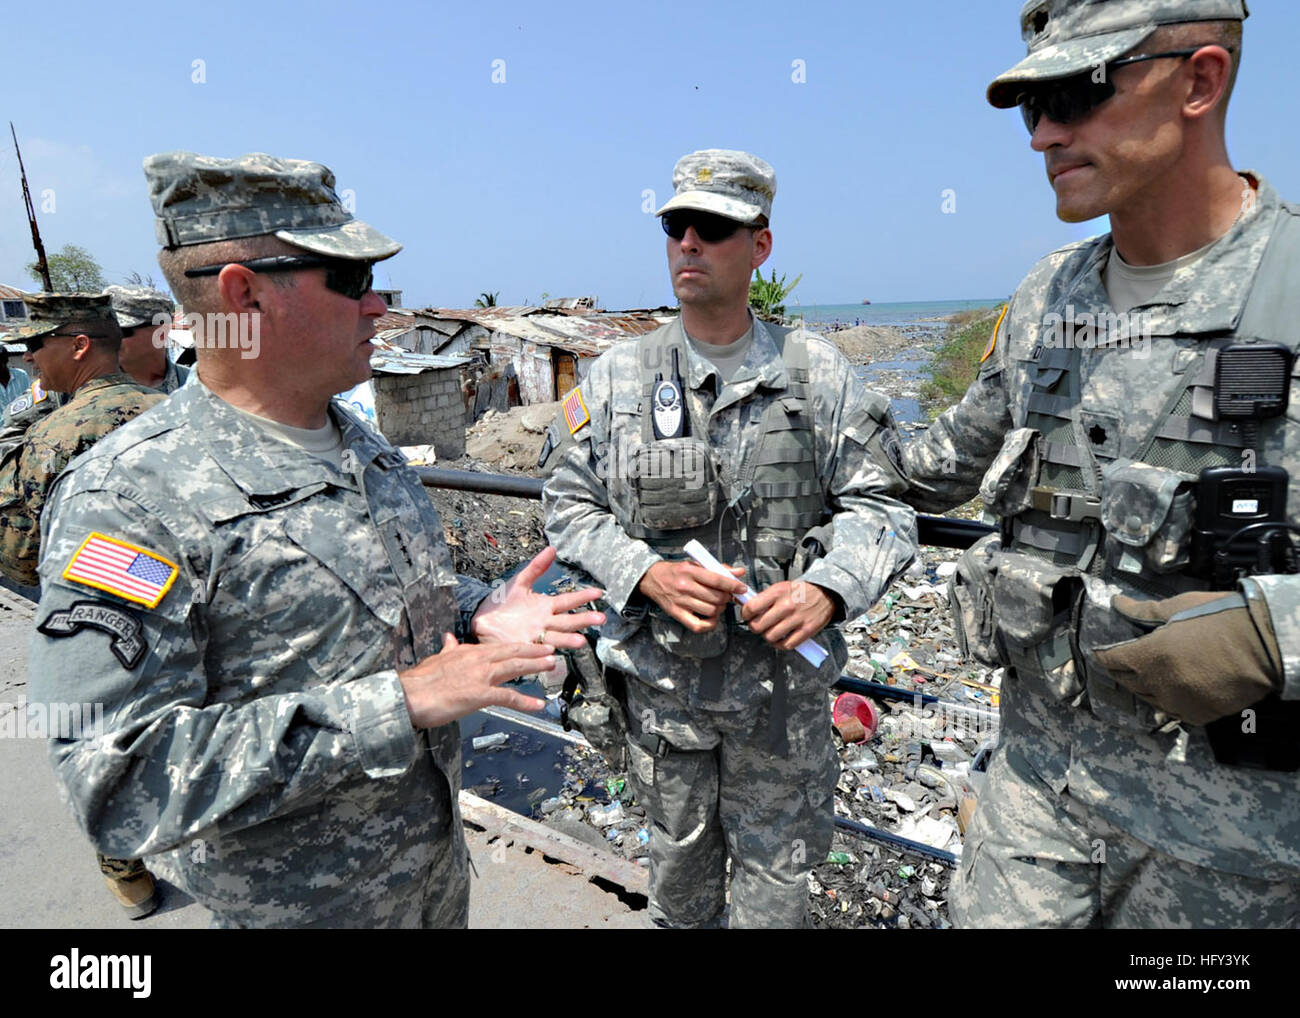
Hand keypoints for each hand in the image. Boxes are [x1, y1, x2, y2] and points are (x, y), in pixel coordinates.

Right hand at [399, 633, 553, 728]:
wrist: (409, 695)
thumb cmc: (419, 680)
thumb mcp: (436, 658)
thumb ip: (448, 648)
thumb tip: (448, 638)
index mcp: (469, 652)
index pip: (500, 646)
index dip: (519, 645)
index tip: (532, 644)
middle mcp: (479, 660)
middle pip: (513, 652)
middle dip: (534, 650)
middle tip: (551, 649)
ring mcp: (481, 677)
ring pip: (515, 668)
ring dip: (536, 665)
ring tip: (552, 665)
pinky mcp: (480, 695)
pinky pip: (508, 697)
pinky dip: (526, 701)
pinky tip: (538, 705)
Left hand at [470, 545, 605, 650]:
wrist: (482, 619)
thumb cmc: (503, 601)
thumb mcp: (520, 582)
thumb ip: (536, 567)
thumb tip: (551, 549)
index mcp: (546, 606)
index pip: (568, 600)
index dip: (582, 596)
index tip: (598, 592)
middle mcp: (545, 622)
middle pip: (568, 621)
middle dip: (584, 620)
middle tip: (600, 618)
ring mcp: (536, 636)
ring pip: (556, 638)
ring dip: (568, 640)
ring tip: (581, 641)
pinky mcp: (524, 647)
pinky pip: (536, 651)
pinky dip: (544, 653)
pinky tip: (553, 654)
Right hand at [638, 560, 746, 632]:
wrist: (652, 579)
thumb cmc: (676, 571)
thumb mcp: (695, 564)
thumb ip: (718, 568)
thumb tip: (739, 571)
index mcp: (690, 571)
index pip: (717, 580)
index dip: (733, 585)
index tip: (742, 588)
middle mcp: (685, 586)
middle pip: (716, 597)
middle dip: (726, 598)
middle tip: (726, 596)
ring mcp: (680, 601)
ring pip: (710, 610)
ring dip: (719, 609)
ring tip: (718, 604)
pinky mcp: (676, 613)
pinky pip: (697, 625)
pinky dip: (709, 624)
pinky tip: (712, 618)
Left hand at [741, 580, 835, 649]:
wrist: (825, 592)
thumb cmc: (800, 591)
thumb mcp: (780, 587)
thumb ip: (764, 598)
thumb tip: (744, 605)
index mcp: (777, 592)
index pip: (751, 607)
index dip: (745, 614)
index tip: (747, 615)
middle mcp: (786, 606)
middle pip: (758, 626)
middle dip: (754, 627)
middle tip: (757, 625)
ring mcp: (797, 619)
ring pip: (770, 637)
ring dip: (767, 636)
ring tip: (770, 631)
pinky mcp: (806, 630)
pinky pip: (786, 645)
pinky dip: (780, 644)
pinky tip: (780, 639)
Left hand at [1093, 590, 1281, 725]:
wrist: (1265, 644)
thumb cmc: (1220, 617)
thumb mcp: (1178, 607)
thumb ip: (1143, 611)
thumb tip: (1117, 603)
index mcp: (1151, 655)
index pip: (1114, 660)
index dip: (1103, 655)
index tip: (1098, 652)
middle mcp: (1160, 684)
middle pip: (1128, 681)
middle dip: (1120, 671)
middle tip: (1118, 664)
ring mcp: (1180, 703)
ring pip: (1148, 699)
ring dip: (1141, 687)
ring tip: (1141, 677)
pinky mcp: (1199, 715)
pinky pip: (1172, 712)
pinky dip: (1166, 701)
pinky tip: (1167, 691)